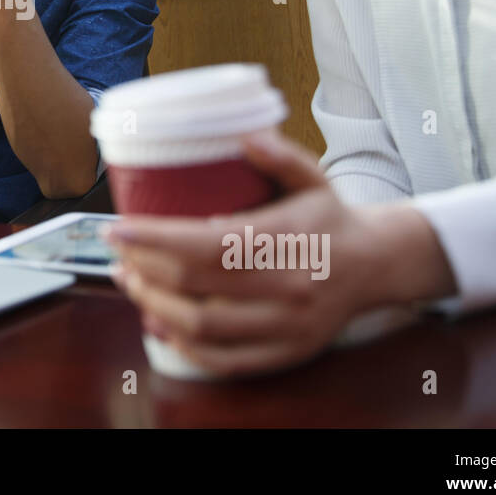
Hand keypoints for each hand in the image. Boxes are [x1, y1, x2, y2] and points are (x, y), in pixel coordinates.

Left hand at [104, 130, 402, 376]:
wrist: (377, 266)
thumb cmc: (329, 217)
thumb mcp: (312, 176)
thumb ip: (279, 154)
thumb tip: (242, 134)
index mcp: (285, 240)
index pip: (204, 243)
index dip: (153, 238)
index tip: (118, 228)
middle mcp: (286, 287)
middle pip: (194, 285)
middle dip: (144, 269)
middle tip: (119, 254)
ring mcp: (287, 326)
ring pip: (202, 325)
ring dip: (154, 306)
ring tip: (131, 283)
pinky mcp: (287, 352)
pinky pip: (225, 360)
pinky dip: (185, 346)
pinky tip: (160, 325)